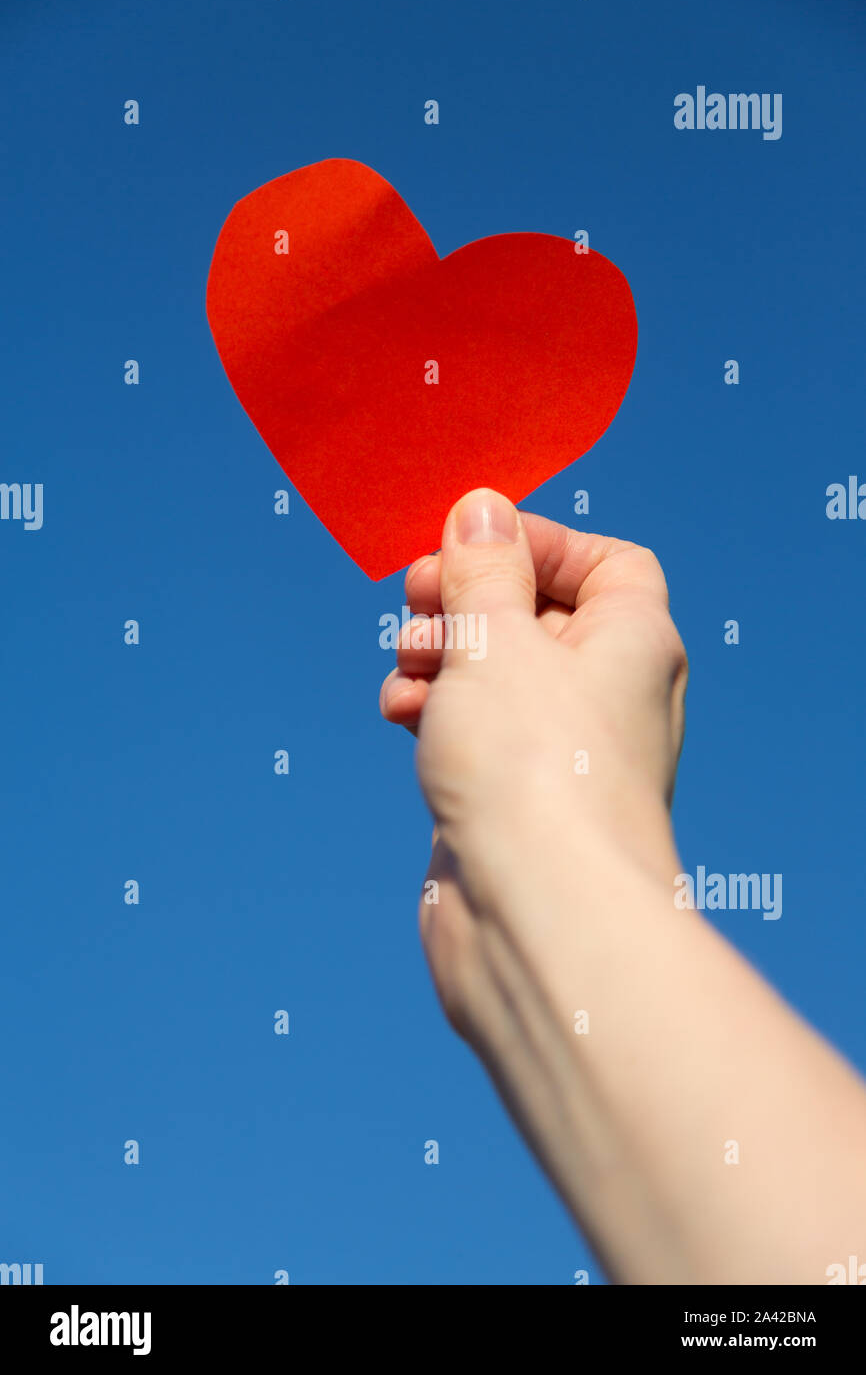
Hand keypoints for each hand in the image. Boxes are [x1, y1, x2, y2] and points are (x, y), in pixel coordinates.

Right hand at [380, 488, 687, 1040]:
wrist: (537, 915)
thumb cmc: (532, 766)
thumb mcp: (494, 636)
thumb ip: (482, 567)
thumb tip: (481, 509)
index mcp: (634, 641)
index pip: (606, 561)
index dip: (536, 541)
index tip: (471, 547)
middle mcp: (610, 695)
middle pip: (538, 613)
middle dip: (469, 598)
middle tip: (416, 597)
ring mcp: (564, 753)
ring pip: (499, 675)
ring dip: (443, 654)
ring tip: (407, 662)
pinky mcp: (518, 801)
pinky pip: (478, 733)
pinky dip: (438, 712)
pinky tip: (401, 715)